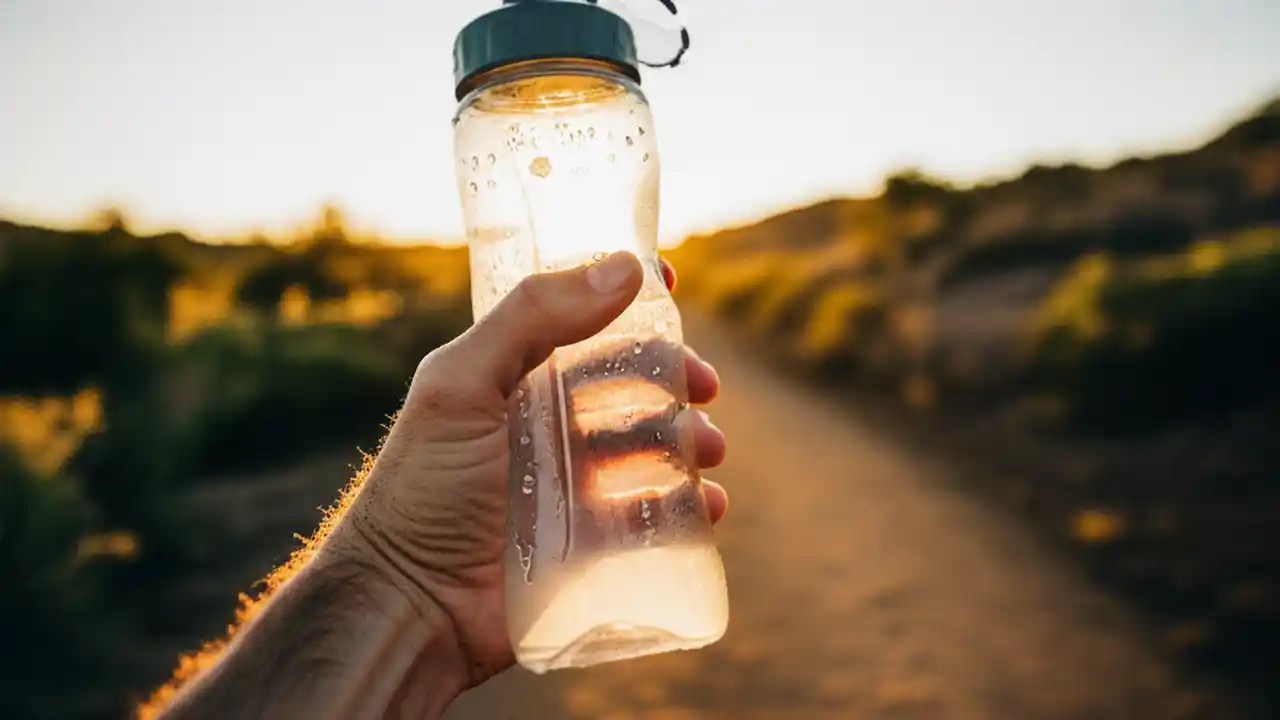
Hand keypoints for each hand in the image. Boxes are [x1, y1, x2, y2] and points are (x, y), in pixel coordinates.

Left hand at [332, 252, 727, 686]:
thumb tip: (625, 267)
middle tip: (704, 385)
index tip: (670, 280)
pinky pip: (656, 514)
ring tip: (706, 449)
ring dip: (689, 437)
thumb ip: (532, 318)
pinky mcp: (593, 544)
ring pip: (652, 446)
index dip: (622, 299)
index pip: (575, 322)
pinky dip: (690, 503)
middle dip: (674, 376)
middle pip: (629, 384)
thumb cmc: (422, 493)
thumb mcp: (462, 387)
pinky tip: (705, 504)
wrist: (410, 610)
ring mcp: (571, 486)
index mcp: (510, 379)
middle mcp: (544, 426)